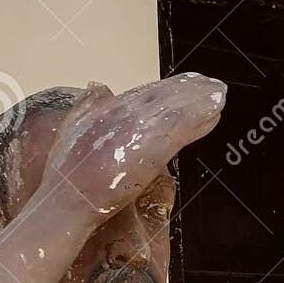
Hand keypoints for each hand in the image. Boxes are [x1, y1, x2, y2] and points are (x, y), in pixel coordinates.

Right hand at [37, 74, 226, 218]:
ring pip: (176, 107)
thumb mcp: (71, 130)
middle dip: (187, 89)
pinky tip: (216, 111)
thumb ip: (87, 107)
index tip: (184, 84)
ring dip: (199, 99)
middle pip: (162, 96)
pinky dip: (200, 117)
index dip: (165, 89)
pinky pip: (182, 127)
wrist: (67, 199)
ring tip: (219, 93)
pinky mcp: (153, 147)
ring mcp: (140, 128)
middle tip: (210, 83)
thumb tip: (99, 85)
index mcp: (106, 109)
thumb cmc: (65, 176)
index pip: (142, 94)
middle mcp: (125, 112)